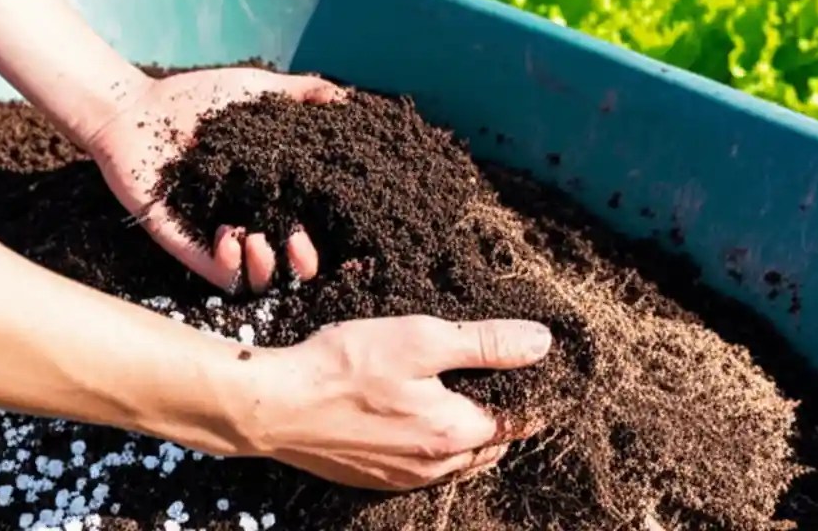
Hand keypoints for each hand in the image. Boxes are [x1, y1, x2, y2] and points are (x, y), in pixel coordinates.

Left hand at [85, 67, 344, 292]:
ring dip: (265, 268)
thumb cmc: (195, 98)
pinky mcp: (182, 242)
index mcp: (274, 192)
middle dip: (304, 265)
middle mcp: (251, 220)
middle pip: (290, 267)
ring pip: (253, 279)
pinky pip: (211, 273)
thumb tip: (347, 99)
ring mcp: (217, 235)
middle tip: (298, 243)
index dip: (334, 238)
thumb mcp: (256, 90)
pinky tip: (228, 234)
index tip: (351, 233)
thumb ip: (301, 94)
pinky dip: (226, 264)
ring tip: (257, 240)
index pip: (314, 227)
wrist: (134, 106)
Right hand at [243, 315, 552, 490]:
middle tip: (504, 388)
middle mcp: (432, 466)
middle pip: (485, 449)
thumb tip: (542, 343)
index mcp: (453, 433)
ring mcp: (399, 478)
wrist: (275, 406)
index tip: (534, 380)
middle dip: (500, 422)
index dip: (527, 401)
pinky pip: (419, 468)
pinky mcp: (370, 478)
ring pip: (453, 463)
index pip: (512, 424)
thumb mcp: (422, 339)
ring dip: (466, 438)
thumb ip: (485, 344)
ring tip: (466, 403)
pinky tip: (417, 422)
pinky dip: (432, 448)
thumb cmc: (346, 367)